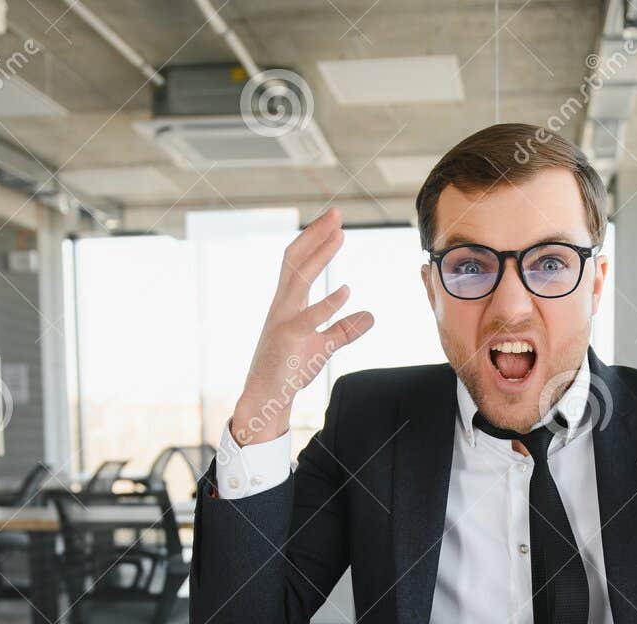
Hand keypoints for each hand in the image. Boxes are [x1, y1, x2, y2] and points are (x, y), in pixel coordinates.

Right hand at [232, 206, 374, 444]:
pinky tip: (345, 291)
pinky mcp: (287, 340)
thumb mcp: (323, 346)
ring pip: (298, 279)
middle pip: (296, 260)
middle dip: (316, 235)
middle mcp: (282, 305)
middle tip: (336, 213)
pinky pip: (308, 318)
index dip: (315, 240)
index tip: (334, 222)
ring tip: (339, 235)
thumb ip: (345, 329)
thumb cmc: (289, 369)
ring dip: (319, 255)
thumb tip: (369, 315)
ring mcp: (283, 320)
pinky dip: (327, 303)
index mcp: (288, 302)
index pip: (298, 262)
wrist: (267, 397)